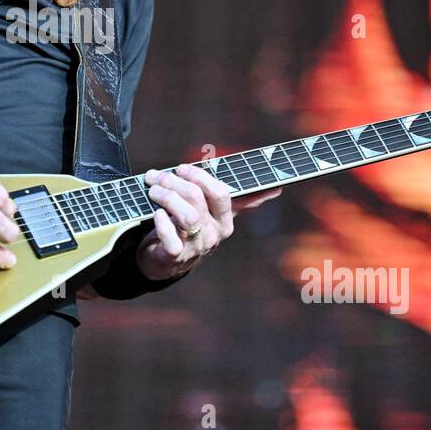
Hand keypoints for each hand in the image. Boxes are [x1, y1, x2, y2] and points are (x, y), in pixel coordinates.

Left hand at [136, 164, 282, 279]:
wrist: (167, 261)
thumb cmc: (191, 229)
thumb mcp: (215, 213)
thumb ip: (243, 200)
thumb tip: (277, 189)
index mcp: (224, 219)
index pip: (221, 193)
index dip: (200, 177)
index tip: (182, 168)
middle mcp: (214, 233)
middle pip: (197, 199)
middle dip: (173, 182)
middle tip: (156, 177)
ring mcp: (196, 246)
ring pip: (187, 217)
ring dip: (166, 198)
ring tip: (153, 191)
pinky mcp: (176, 257)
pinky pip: (171, 240)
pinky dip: (162, 223)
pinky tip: (155, 214)